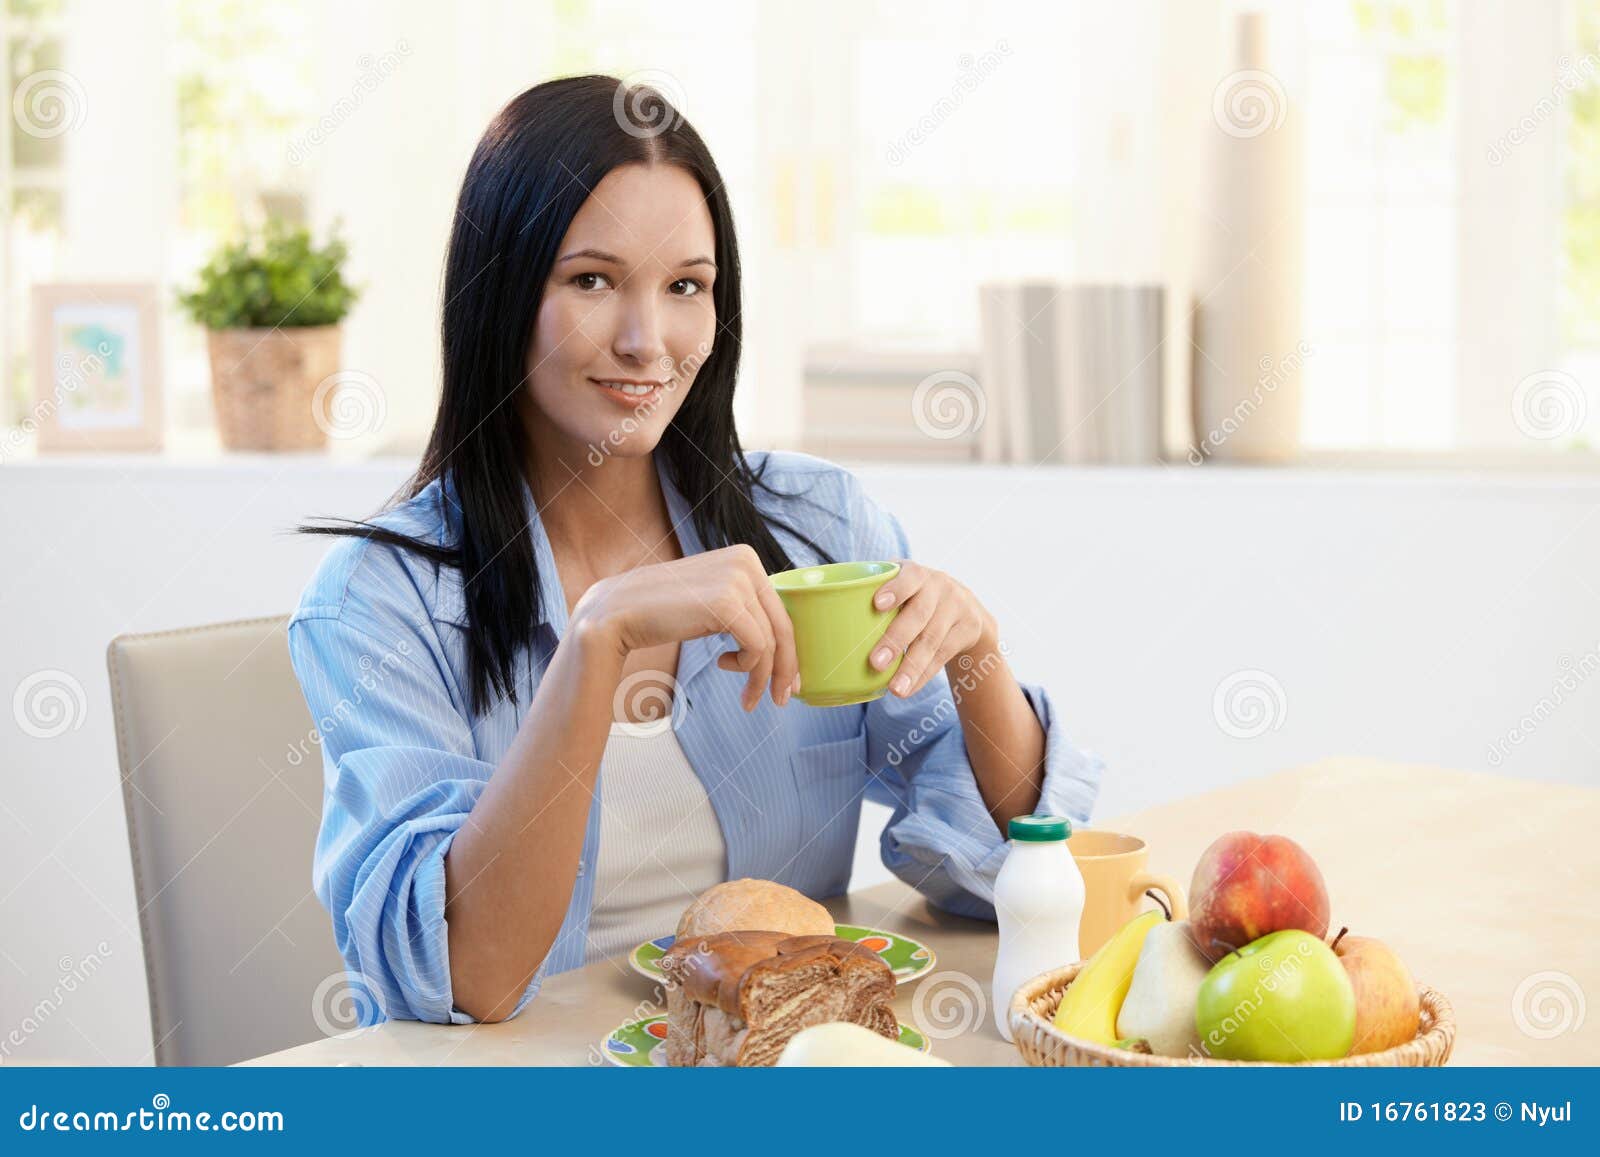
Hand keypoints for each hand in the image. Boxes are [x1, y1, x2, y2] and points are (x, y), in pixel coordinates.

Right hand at [569, 544, 798, 710]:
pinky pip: (758, 647)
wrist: (617, 613)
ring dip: (762, 677)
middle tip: (782, 699)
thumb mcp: (711, 601)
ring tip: (748, 698)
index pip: (779, 609)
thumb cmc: (663, 612)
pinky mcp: (728, 603)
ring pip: (772, 642)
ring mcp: (738, 579)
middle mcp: (746, 561)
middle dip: (786, 669)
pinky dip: (749, 670)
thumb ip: (743, 608)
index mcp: (746, 556)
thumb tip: (780, 644)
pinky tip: (722, 667)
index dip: (789, 649)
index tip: (788, 680)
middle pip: (783, 625)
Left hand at [866, 561, 997, 697]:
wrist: (968, 610)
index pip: (908, 576)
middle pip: (919, 615)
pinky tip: (906, 689)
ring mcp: (957, 609)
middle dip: (896, 639)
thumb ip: (869, 592)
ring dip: (911, 667)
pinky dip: (923, 676)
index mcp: (916, 574)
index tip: (877, 604)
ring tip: (894, 689)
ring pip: (932, 641)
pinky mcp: (967, 631)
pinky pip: (943, 657)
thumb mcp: (902, 587)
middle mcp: (939, 588)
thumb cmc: (915, 599)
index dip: (894, 589)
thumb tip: (813, 610)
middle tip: (875, 663)